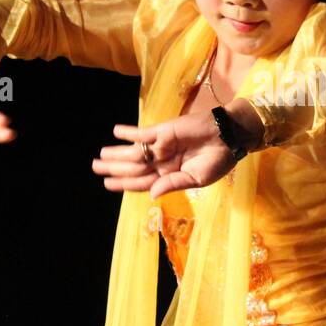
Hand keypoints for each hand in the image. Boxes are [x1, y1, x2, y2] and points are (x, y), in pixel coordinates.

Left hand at [93, 109, 237, 199]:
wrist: (230, 136)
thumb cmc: (218, 161)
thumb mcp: (198, 179)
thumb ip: (174, 185)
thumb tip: (152, 195)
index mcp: (170, 177)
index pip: (142, 182)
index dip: (124, 184)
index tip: (107, 184)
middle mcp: (162, 161)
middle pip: (133, 167)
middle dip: (114, 168)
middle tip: (95, 167)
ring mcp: (162, 146)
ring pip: (134, 152)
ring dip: (117, 153)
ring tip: (101, 155)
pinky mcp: (164, 130)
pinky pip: (143, 132)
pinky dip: (130, 133)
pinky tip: (116, 132)